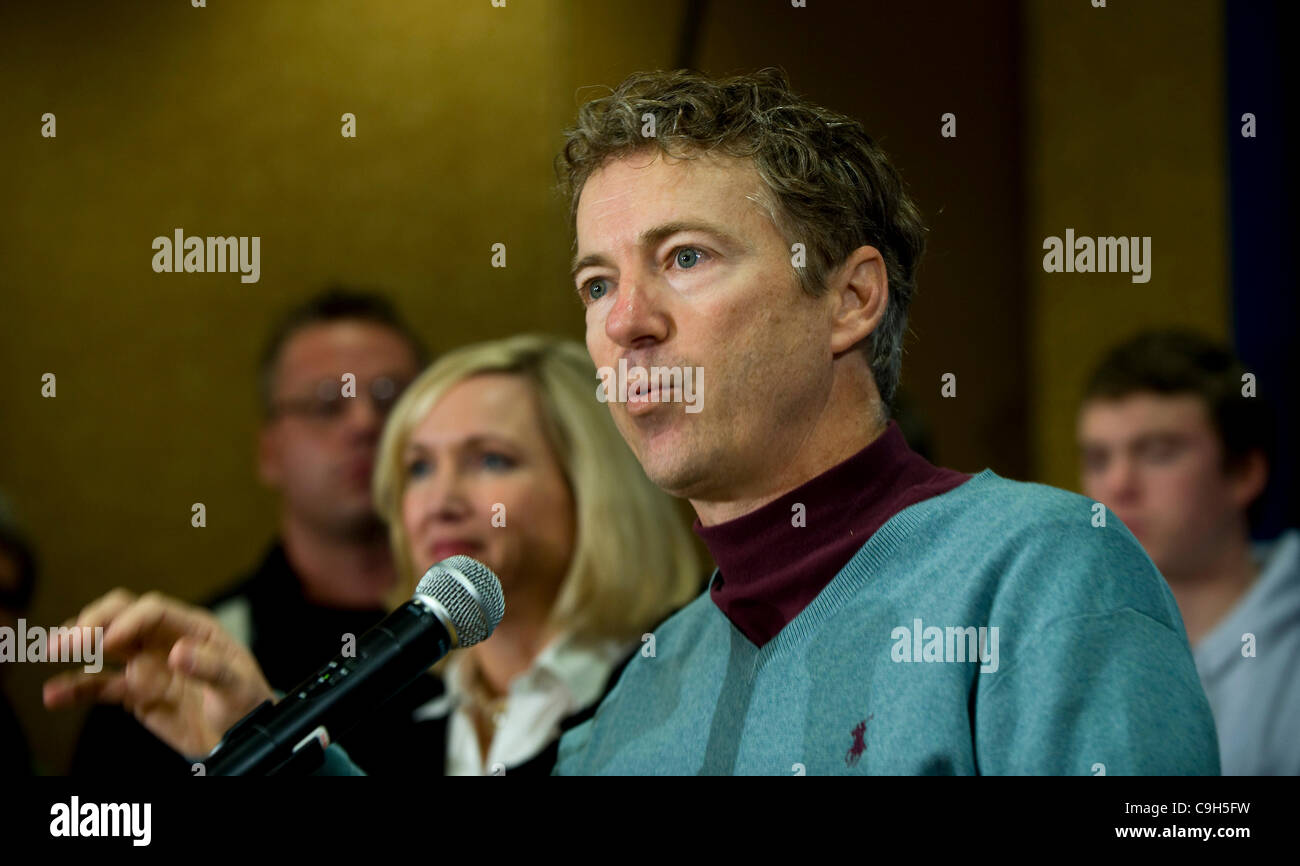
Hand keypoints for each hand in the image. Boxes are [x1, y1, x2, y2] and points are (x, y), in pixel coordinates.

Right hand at [42, 589, 274, 757]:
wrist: (239, 737)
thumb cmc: (246, 703)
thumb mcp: (237, 685)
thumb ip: (211, 668)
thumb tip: (179, 652)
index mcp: (194, 629)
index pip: (154, 612)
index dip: (129, 620)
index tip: (111, 638)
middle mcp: (165, 640)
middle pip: (122, 617)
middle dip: (93, 623)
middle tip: (68, 640)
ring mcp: (147, 664)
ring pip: (104, 646)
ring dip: (77, 647)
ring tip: (52, 652)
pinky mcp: (134, 691)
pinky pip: (100, 686)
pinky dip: (76, 688)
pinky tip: (54, 694)